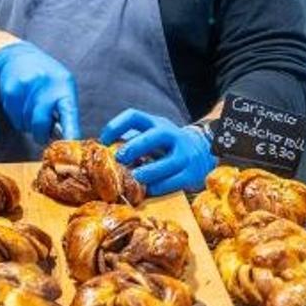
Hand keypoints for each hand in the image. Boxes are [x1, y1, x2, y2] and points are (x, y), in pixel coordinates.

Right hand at [0, 41, 80, 142]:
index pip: (69, 112)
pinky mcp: (10, 91)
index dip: (70, 131)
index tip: (70, 145)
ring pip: (26, 124)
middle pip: (41, 124)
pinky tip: (21, 106)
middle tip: (41, 132)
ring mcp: (26, 87)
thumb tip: (68, 138)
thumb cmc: (45, 75)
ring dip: (28, 124)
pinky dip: (18, 119)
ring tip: (31, 109)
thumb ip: (65, 109)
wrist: (18, 57)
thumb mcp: (62, 85)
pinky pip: (14, 119)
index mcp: (63, 85)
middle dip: (41, 134)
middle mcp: (45, 85)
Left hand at [101, 109, 215, 195]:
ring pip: (169, 162)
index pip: (135, 116)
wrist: (203, 150)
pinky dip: (160, 186)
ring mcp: (185, 154)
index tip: (104, 140)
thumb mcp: (151, 135)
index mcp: (156, 124)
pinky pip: (175, 181)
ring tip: (135, 177)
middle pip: (156, 136)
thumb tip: (103, 152)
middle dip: (137, 146)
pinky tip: (148, 189)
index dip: (116, 126)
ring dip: (149, 171)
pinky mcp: (191, 173)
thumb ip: (132, 140)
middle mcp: (172, 135)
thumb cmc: (166, 145)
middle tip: (120, 158)